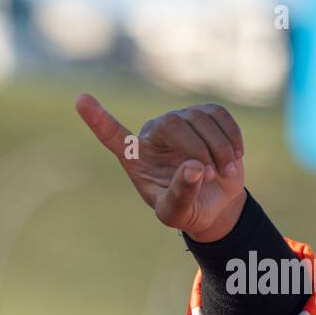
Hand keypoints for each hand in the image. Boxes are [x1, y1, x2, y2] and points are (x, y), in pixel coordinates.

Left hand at [75, 93, 247, 241]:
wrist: (214, 200)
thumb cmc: (187, 208)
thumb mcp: (177, 213)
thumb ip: (181, 195)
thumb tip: (193, 167)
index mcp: (136, 158)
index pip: (112, 136)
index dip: (98, 119)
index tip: (80, 100)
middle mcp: (154, 133)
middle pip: (173, 125)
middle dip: (197, 149)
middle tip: (210, 174)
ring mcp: (180, 120)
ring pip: (200, 118)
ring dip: (218, 148)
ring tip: (224, 173)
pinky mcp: (205, 115)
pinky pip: (219, 115)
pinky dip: (231, 136)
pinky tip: (235, 156)